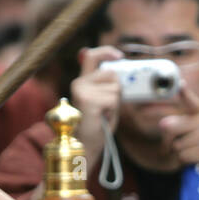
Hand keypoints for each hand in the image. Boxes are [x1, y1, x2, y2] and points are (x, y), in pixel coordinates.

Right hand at [69, 46, 124, 170]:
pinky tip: (101, 118)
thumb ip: (108, 84)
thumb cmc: (97, 127)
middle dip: (116, 92)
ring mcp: (82, 90)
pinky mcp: (88, 100)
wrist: (84, 148)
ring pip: (115, 88)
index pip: (91, 56)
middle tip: (106, 109)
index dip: (106, 52)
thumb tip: (116, 63)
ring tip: (103, 115)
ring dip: (115, 104)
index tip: (119, 56)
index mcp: (82, 82)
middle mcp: (79, 83)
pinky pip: (113, 99)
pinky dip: (113, 111)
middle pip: (112, 74)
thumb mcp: (104, 101)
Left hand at [158, 86, 198, 183]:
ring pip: (177, 145)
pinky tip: (197, 158)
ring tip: (195, 151)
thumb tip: (162, 123)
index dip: (185, 92)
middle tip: (179, 145)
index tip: (180, 84)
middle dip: (170, 139)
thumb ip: (185, 121)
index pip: (192, 101)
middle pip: (172, 128)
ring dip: (181, 152)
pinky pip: (183, 156)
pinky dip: (185, 160)